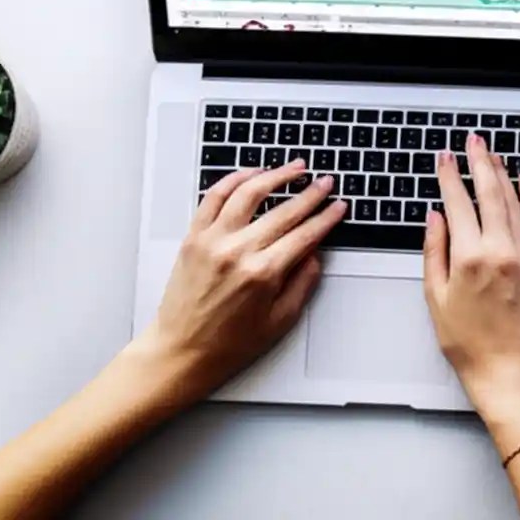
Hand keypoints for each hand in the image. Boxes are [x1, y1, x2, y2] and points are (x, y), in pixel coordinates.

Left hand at [136, 161, 346, 403]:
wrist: (181, 351)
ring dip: (275, 175)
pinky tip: (251, 173)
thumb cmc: (227, 343)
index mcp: (263, 274)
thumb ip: (302, 283)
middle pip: (284, 211)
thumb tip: (315, 254)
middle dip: (310, 193)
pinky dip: (234, 179)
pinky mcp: (193, 237)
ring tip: (292, 168)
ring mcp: (213, 241)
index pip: (305, 234)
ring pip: (249, 193)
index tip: (338, 206)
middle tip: (325, 182)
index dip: (326, 217)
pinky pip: (213, 197)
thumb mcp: (279, 321)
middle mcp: (238, 252)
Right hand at [422, 135, 519, 424]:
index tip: (445, 159)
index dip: (450, 176)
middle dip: (480, 162)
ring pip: (515, 202)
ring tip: (493, 155)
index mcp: (469, 258)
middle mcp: (500, 251)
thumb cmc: (470, 343)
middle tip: (474, 142)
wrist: (509, 370)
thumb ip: (435, 252)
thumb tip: (436, 218)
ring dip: (503, 174)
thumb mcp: (436, 298)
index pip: (458, 203)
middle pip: (490, 193)